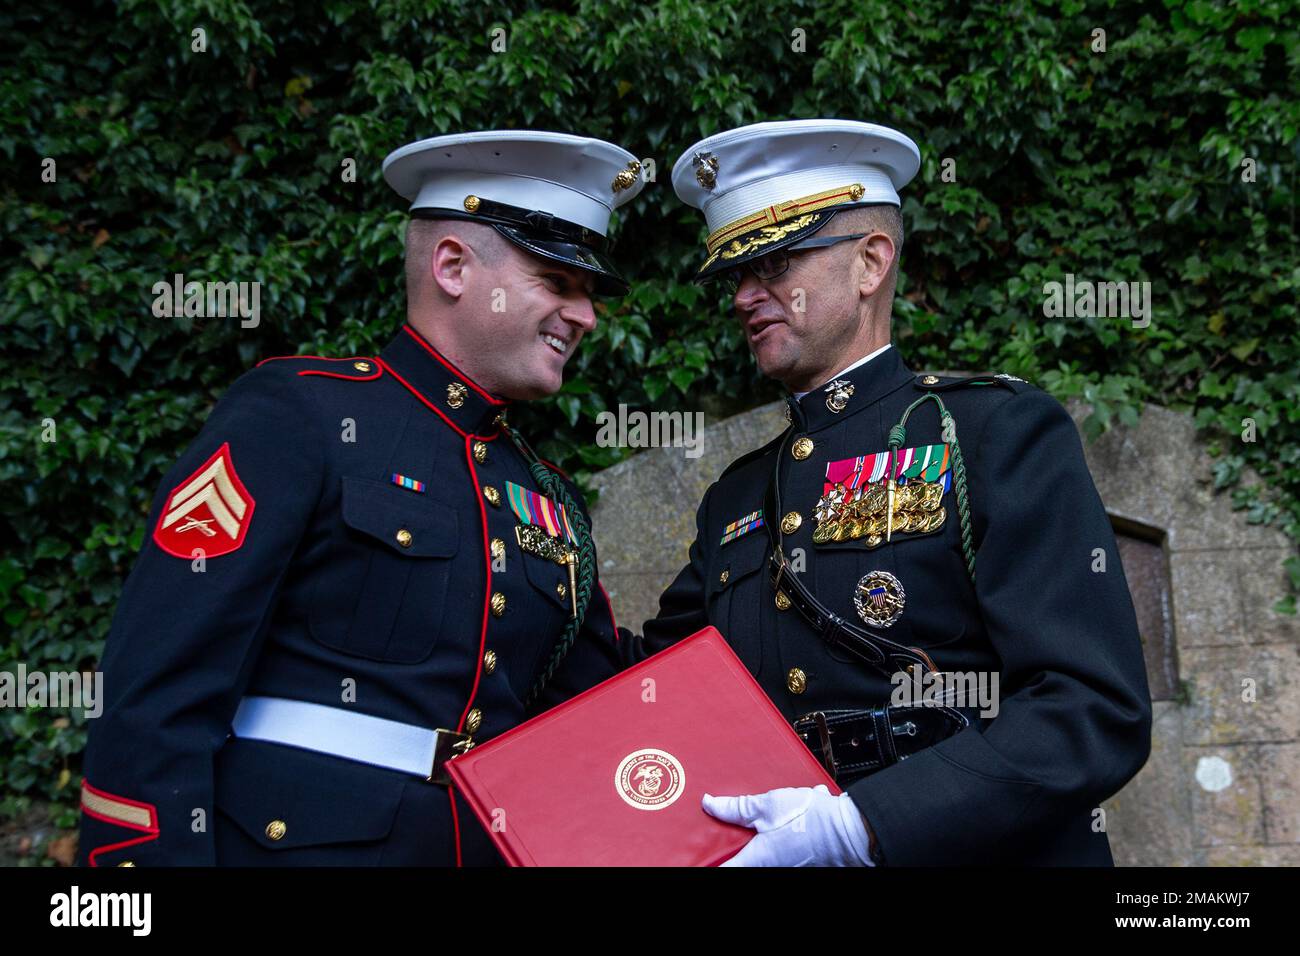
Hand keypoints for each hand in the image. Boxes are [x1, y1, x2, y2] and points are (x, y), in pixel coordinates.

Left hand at [702, 784, 874, 866]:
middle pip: (744, 856)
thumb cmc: (811, 820)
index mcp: (757, 858)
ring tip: (776, 814)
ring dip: (768, 830)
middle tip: (731, 822)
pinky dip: (789, 828)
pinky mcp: (802, 858)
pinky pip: (787, 843)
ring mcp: (788, 864)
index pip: (726, 867)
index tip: (696, 862)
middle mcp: (771, 867)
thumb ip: (736, 807)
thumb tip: (711, 804)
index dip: (708, 863)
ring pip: (766, 848)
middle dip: (738, 837)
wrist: (849, 828)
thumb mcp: (766, 805)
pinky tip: (798, 811)